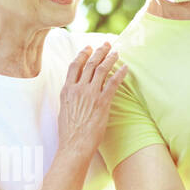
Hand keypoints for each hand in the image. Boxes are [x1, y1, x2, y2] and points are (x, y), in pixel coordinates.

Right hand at [58, 42, 128, 157]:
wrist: (74, 144)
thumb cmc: (69, 132)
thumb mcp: (64, 111)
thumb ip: (70, 98)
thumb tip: (74, 93)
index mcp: (67, 90)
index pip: (74, 66)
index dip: (82, 55)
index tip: (88, 48)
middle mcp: (78, 88)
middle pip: (90, 64)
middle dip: (99, 51)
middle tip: (106, 44)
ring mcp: (90, 94)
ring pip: (101, 69)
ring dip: (110, 58)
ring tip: (116, 52)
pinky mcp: (102, 102)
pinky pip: (113, 82)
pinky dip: (120, 73)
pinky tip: (125, 67)